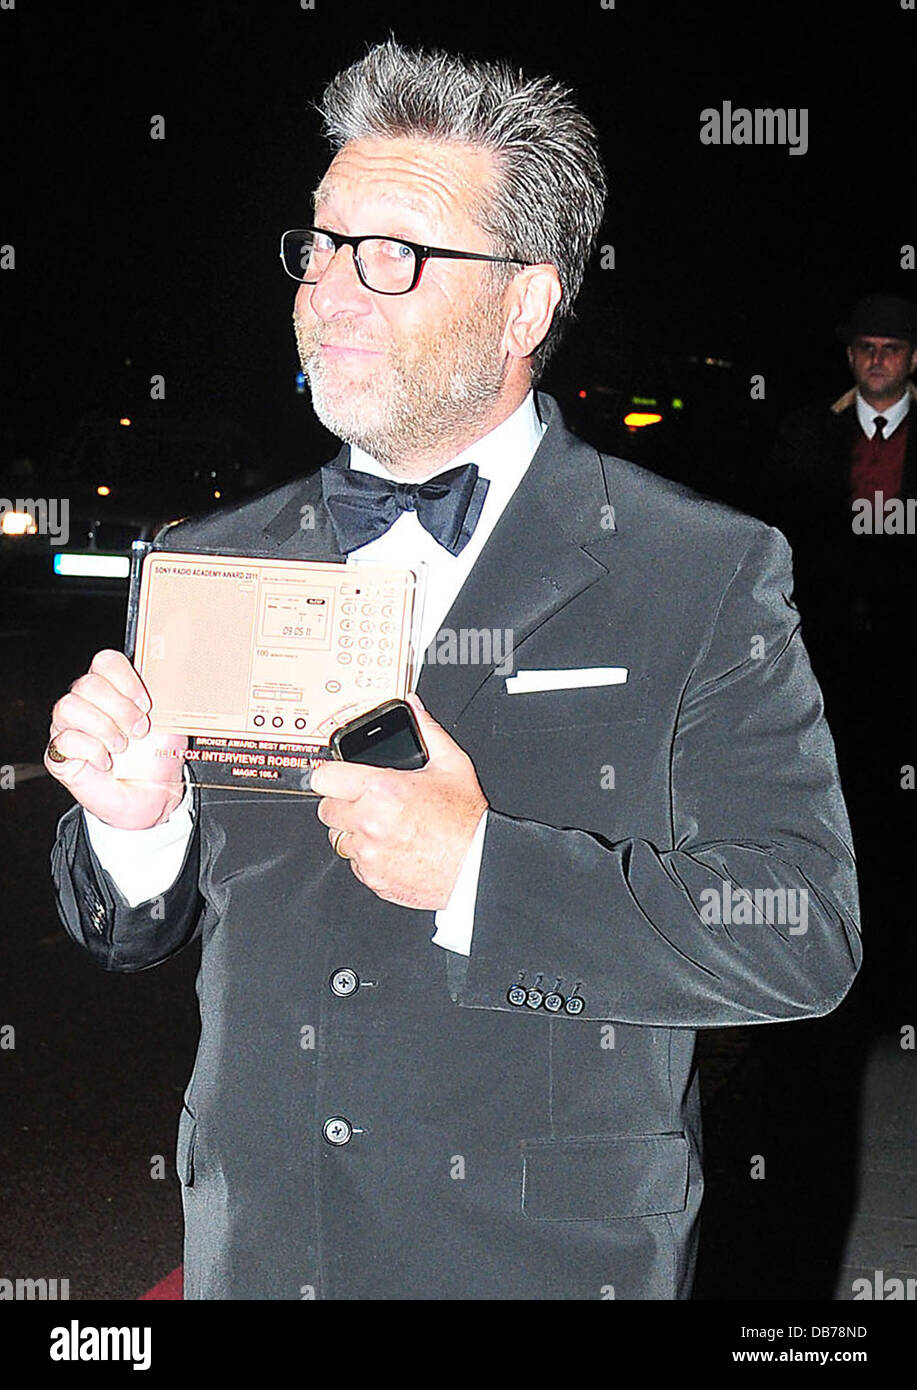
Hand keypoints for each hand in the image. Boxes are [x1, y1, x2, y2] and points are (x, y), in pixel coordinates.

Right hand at [45, 649, 186, 828]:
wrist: (153, 796)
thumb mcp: (170, 720)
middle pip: (86, 683)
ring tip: (121, 747)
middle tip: (138, 731)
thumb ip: (166, 693)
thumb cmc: (158, 756)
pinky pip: (64, 740)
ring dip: (104, 729)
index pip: (104, 661)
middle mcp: (86, 703)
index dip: (125, 679)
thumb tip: (173, 668)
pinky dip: (92, 752)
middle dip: (119, 709)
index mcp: (112, 689)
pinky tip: (106, 762)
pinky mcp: (58, 755)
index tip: (146, 704)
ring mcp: (68, 727)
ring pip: (68, 707)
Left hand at [312, 694, 487, 909]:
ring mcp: (369, 853)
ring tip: (382, 827)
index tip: (336, 777)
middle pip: (326, 810)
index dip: (330, 776)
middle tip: (366, 803)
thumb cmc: (466, 820)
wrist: (477, 865)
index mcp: (383, 790)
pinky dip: (368, 857)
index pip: (324, 778)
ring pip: (339, 838)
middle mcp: (370, 822)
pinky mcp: (373, 877)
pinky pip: (355, 863)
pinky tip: (392, 847)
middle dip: (342, 804)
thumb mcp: (452, 765)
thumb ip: (428, 731)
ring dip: (354, 832)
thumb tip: (415, 707)